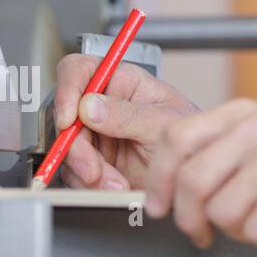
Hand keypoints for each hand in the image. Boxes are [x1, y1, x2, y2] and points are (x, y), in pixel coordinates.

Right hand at [53, 53, 198, 190]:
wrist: (191, 173)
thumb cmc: (188, 136)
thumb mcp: (162, 123)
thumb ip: (127, 115)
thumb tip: (88, 106)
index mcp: (123, 81)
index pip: (80, 70)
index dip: (68, 90)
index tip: (68, 120)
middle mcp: (104, 104)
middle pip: (66, 116)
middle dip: (76, 148)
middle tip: (93, 169)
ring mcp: (95, 133)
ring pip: (66, 148)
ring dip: (85, 170)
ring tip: (114, 183)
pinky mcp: (92, 159)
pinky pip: (73, 170)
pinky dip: (88, 183)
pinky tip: (112, 186)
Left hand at [143, 99, 256, 250]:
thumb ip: (227, 149)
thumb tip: (173, 186)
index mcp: (245, 113)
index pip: (176, 139)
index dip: (158, 179)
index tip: (159, 205)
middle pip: (191, 184)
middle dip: (192, 220)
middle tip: (206, 233)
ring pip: (222, 215)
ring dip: (246, 229)